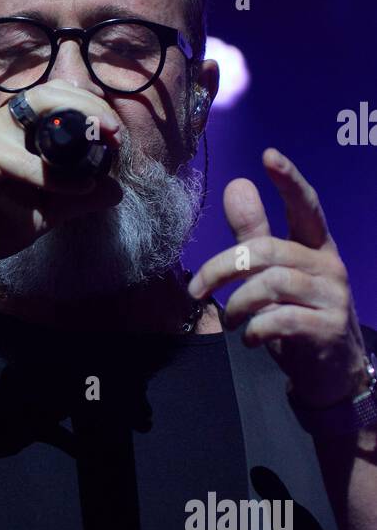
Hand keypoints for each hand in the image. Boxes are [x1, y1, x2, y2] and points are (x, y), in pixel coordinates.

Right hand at [0, 81, 124, 260]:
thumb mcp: (41, 212)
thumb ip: (75, 199)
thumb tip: (116, 190)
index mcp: (14, 130)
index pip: (58, 98)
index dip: (92, 108)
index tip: (117, 136)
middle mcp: (2, 123)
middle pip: (54, 92)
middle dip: (92, 105)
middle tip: (117, 132)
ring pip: (44, 111)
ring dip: (80, 124)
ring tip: (106, 146)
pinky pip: (29, 161)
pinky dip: (58, 177)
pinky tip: (80, 188)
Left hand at [188, 148, 368, 408]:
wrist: (332, 374)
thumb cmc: (299, 316)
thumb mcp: (274, 274)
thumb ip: (253, 234)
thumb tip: (237, 184)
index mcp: (317, 248)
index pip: (307, 207)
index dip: (289, 181)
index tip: (268, 155)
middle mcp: (329, 266)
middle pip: (268, 250)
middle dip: (222, 268)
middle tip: (196, 290)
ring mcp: (333, 297)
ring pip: (272, 283)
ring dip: (237, 303)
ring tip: (229, 320)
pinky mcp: (327, 328)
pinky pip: (280, 318)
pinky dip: (254, 329)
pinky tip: (249, 339)